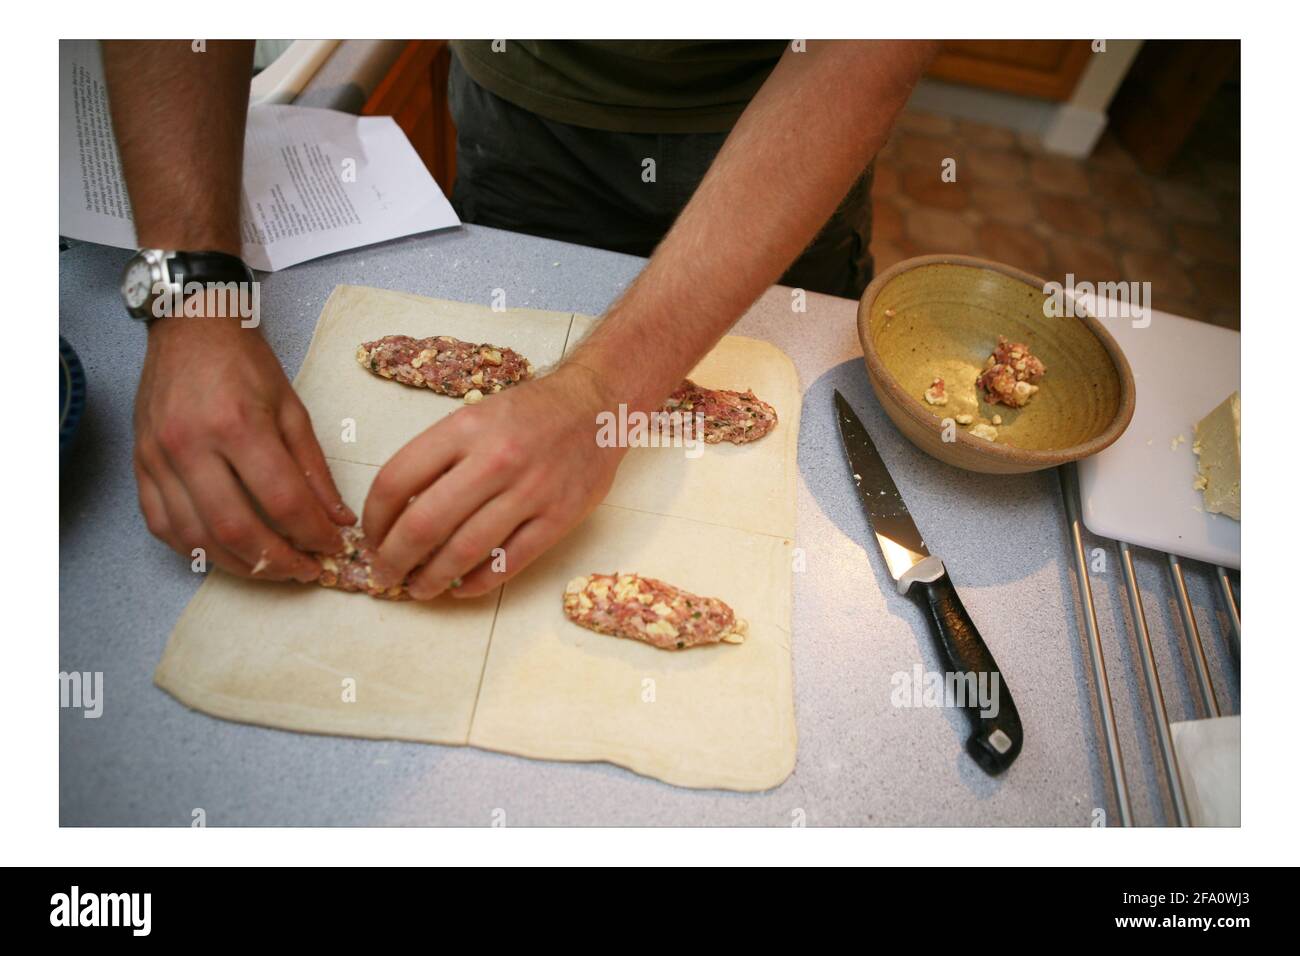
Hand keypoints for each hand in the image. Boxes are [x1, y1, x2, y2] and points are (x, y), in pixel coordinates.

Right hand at [133, 314, 354, 580]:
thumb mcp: (292, 408)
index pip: (282, 501)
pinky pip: (162, 526)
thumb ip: (315, 469)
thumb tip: (338, 519)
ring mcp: (157, 458)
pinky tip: (226, 554)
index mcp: (237, 426)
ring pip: (197, 537)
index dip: (313, 534)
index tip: (333, 547)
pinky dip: (196, 549)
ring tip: (272, 569)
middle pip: (236, 529)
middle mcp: (190, 446)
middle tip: (305, 570)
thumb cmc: (244, 363)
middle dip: (278, 561)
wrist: (189, 328)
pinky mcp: (139, 465)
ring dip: (239, 565)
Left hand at [363, 364, 625, 599]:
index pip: (397, 481)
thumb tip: (396, 513)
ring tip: (417, 589)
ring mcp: (530, 491)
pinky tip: (460, 588)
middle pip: (424, 524)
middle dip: (393, 559)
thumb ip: (438, 458)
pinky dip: (478, 582)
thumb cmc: (528, 413)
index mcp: (464, 429)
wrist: (597, 406)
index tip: (370, 537)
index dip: (374, 518)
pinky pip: (509, 562)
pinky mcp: (559, 517)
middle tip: (383, 575)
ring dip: (431, 579)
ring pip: (465, 551)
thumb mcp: (474, 417)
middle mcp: (495, 460)